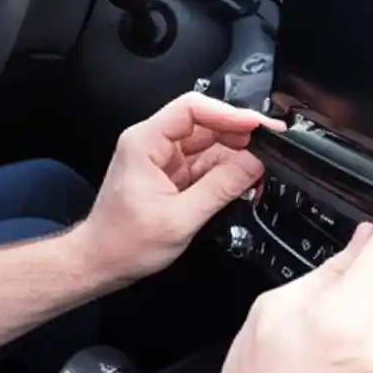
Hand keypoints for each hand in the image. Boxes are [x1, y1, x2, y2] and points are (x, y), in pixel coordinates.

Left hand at [71, 93, 282, 285]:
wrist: (100, 263)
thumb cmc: (123, 243)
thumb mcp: (179, 218)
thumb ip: (220, 188)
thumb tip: (254, 163)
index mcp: (145, 143)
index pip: (192, 109)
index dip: (229, 114)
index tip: (257, 126)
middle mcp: (153, 143)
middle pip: (205, 123)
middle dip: (240, 134)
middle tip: (272, 143)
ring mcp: (163, 159)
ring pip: (209, 143)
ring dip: (237, 154)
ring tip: (262, 167)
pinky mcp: (172, 175)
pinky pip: (205, 163)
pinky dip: (227, 170)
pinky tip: (245, 179)